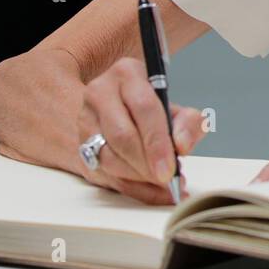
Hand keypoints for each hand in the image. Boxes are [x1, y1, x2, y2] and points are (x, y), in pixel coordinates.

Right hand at [75, 56, 208, 203]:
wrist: (117, 104)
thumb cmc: (150, 105)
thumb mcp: (175, 105)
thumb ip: (188, 122)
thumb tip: (182, 146)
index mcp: (127, 74)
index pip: (144, 108)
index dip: (158, 142)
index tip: (171, 168)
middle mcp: (100, 95)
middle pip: (122, 136)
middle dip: (147, 163)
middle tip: (168, 179)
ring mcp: (85, 122)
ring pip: (109, 158)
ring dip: (139, 177)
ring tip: (166, 185)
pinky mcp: (79, 147)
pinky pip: (106, 175)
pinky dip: (134, 189)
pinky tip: (156, 193)